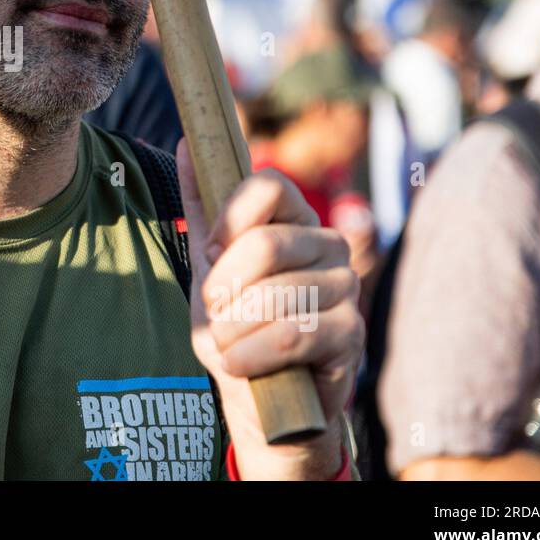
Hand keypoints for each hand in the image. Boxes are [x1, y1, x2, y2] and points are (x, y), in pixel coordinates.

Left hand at [176, 138, 363, 479]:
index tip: (211, 251)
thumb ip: (201, 206)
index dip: (229, 217)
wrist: (260, 396)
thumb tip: (187, 143)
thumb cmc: (236, 325)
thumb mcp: (208, 264)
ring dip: (232, 330)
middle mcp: (328, 244)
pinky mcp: (353, 333)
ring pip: (274, 296)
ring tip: (230, 345)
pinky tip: (243, 365)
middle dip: (224, 286)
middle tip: (216, 311)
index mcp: (294, 219)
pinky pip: (289, 336)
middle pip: (266, 243)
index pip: (268, 184)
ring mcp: (346, 287)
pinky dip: (250, 356)